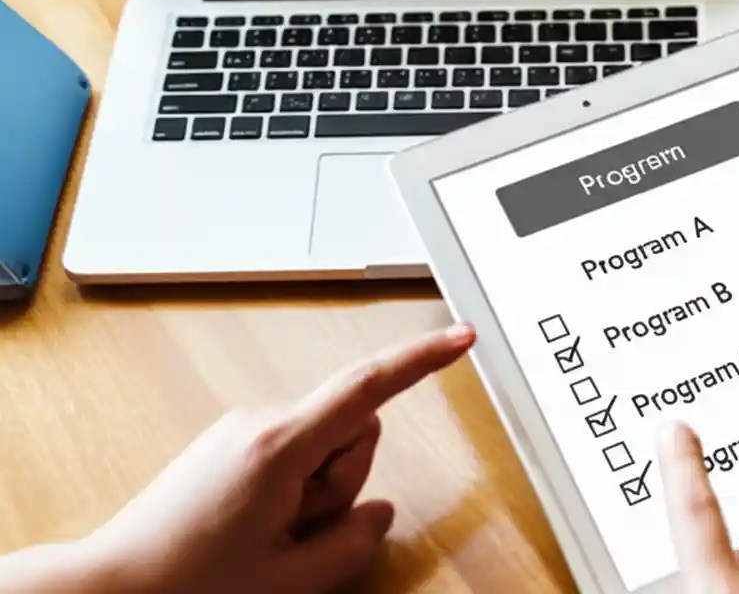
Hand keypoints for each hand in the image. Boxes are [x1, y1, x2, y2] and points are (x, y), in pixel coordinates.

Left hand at [77, 322, 475, 593]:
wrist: (108, 588)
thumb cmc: (183, 585)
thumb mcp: (290, 580)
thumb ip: (353, 543)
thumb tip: (380, 513)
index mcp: (280, 446)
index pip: (369, 387)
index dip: (422, 359)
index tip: (460, 338)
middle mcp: (260, 422)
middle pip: (353, 429)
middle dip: (345, 480)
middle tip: (297, 531)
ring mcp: (241, 429)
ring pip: (325, 444)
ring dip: (316, 490)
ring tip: (268, 532)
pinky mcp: (230, 442)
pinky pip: (294, 451)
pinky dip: (294, 487)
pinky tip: (255, 524)